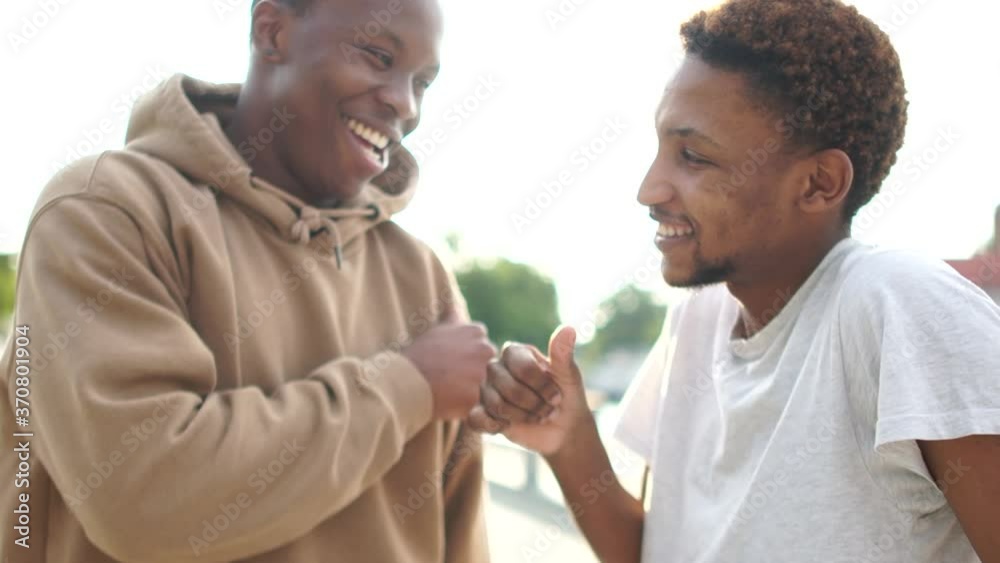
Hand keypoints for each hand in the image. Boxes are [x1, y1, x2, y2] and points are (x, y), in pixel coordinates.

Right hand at [403, 309, 496, 419]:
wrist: (405, 380)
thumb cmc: (419, 354)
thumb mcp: (437, 330)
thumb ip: (453, 319)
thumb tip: (455, 305)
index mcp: (477, 331)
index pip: (483, 345)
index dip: (469, 355)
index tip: (454, 361)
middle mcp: (484, 349)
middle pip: (488, 364)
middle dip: (475, 371)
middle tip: (452, 377)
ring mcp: (482, 374)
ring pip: (485, 385)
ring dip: (472, 389)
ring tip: (450, 390)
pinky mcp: (476, 397)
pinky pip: (477, 404)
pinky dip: (465, 405)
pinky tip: (448, 401)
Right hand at [468, 326, 588, 455]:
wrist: (563, 428)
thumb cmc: (566, 396)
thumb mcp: (569, 375)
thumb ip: (563, 353)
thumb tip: (569, 328)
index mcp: (516, 353)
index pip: (521, 366)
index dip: (541, 385)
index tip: (558, 397)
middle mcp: (497, 368)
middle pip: (508, 387)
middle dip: (534, 403)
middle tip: (549, 410)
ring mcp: (487, 390)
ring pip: (496, 405)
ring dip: (524, 417)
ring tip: (538, 417)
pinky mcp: (483, 413)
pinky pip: (477, 419)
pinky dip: (495, 425)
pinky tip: (510, 426)